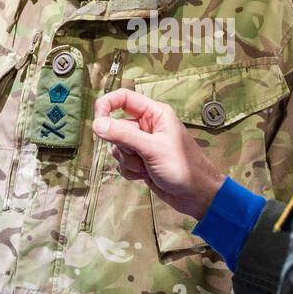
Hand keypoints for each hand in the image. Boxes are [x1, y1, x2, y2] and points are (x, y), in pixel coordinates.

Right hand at [91, 89, 226, 220]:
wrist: (195, 195)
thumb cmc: (182, 167)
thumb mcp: (152, 149)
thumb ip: (123, 135)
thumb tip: (97, 124)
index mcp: (155, 113)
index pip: (123, 98)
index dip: (106, 106)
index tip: (97, 123)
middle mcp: (147, 126)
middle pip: (116, 127)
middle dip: (123, 146)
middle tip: (140, 155)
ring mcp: (143, 144)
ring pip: (117, 148)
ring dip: (128, 161)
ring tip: (147, 168)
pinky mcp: (141, 161)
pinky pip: (122, 163)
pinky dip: (130, 171)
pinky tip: (145, 176)